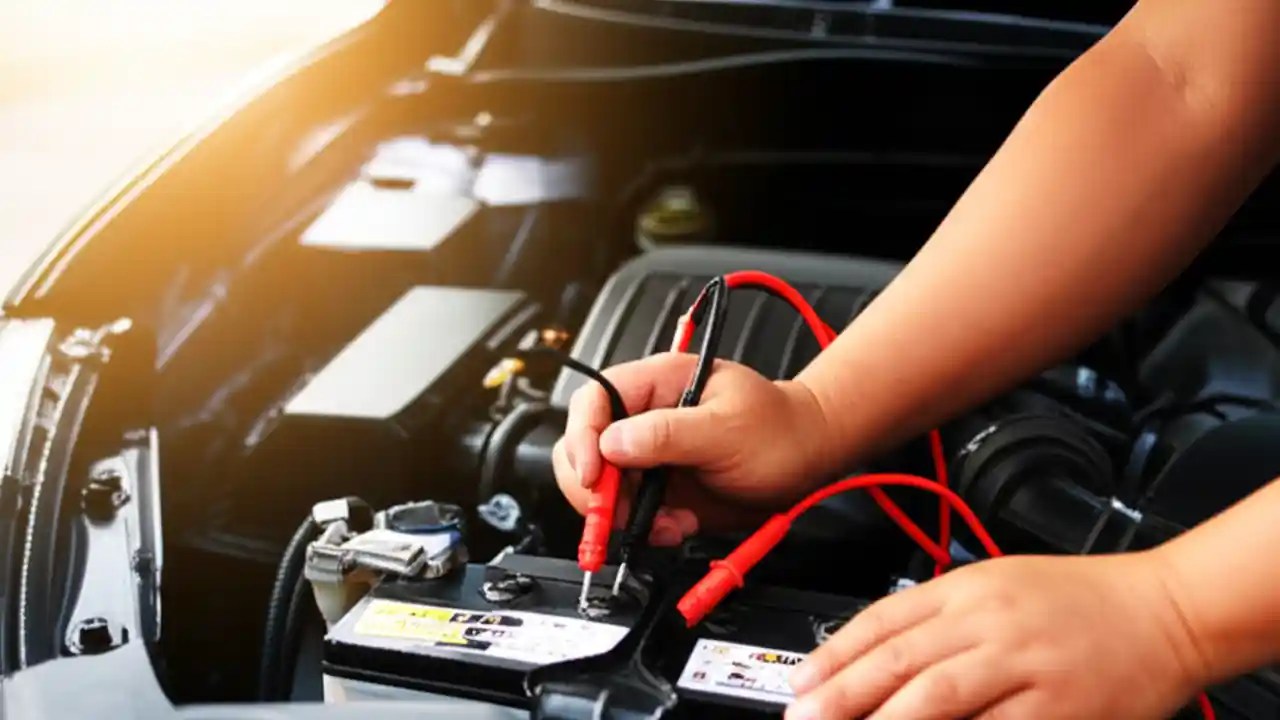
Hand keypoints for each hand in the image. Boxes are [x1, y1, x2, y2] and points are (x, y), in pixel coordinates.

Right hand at [553, 353, 831, 543]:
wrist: (808, 462)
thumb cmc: (779, 429)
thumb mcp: (728, 428)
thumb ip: (669, 435)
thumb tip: (613, 443)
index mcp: (656, 383)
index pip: (594, 401)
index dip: (583, 438)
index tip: (595, 476)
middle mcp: (644, 417)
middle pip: (585, 447)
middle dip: (595, 488)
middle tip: (616, 515)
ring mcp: (649, 455)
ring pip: (602, 487)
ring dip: (622, 515)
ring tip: (663, 524)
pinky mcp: (659, 489)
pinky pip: (629, 513)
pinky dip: (646, 528)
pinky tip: (676, 526)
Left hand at [786, 553, 1210, 719]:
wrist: (1164, 609)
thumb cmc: (1078, 599)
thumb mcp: (996, 583)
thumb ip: (936, 614)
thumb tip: (870, 652)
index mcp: (968, 588)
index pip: (883, 619)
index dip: (834, 655)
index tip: (800, 685)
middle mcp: (989, 622)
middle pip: (900, 660)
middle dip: (842, 694)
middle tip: (802, 717)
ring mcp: (1024, 666)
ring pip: (938, 697)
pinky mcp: (1059, 708)